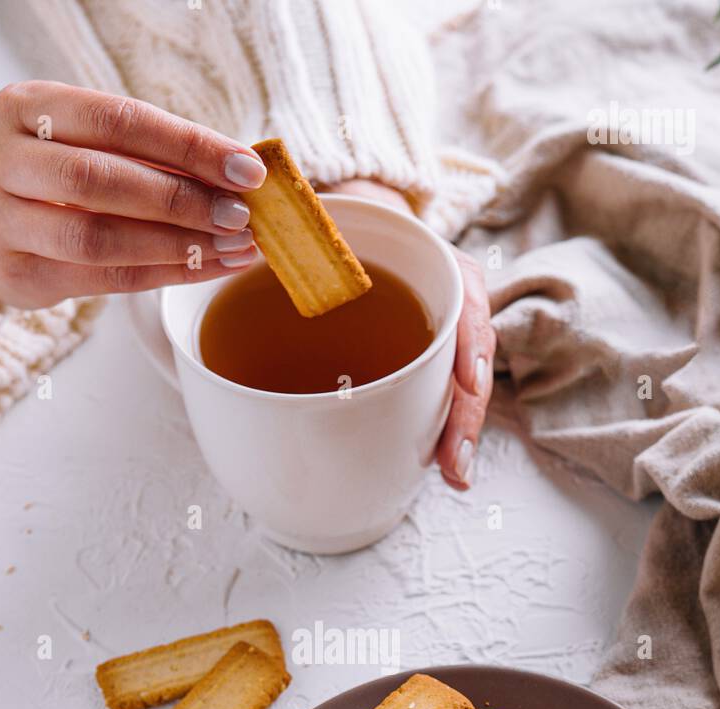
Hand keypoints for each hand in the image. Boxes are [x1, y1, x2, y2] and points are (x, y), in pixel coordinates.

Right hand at [0, 81, 266, 308]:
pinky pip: (103, 280)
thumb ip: (145, 153)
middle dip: (181, 200)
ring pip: (97, 237)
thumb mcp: (87, 144)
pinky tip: (207, 268)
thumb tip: (235, 174)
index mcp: (24, 106)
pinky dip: (165, 275)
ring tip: (231, 247)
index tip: (245, 169)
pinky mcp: (15, 273)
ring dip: (176, 245)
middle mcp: (0, 158)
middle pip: (100, 180)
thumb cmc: (53, 176)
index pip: (116, 120)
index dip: (186, 145)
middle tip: (238, 216)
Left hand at [323, 179, 494, 490]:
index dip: (470, 343)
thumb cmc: (336, 227)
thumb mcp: (317, 222)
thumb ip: (297, 240)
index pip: (465, 300)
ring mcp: (443, 332)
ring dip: (459, 432)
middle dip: (465, 413)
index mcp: (432, 258)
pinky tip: (437, 466)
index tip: (469, 382)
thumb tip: (249, 260)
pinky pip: (444, 395)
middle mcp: (448, 297)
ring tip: (454, 476)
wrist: (352, 225)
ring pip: (462, 384)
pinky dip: (441, 432)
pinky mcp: (430, 361)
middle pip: (469, 357)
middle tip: (453, 463)